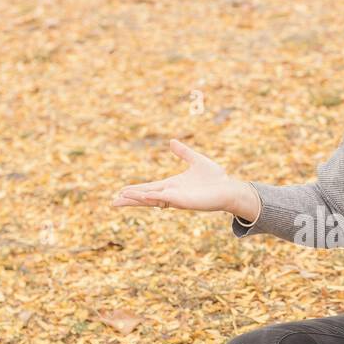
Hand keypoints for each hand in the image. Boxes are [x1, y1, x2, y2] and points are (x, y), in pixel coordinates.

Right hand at [111, 139, 241, 212]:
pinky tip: (144, 196)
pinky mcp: (185, 202)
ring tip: (121, 199)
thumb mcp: (196, 160)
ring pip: (153, 200)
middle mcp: (172, 193)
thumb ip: (183, 152)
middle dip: (130, 199)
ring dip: (137, 199)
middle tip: (113, 202)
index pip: (149, 188)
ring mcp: (177, 199)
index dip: (136, 190)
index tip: (121, 191)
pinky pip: (166, 199)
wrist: (229, 188)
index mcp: (172, 185)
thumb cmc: (215, 178)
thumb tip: (171, 141)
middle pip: (146, 197)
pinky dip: (154, 197)